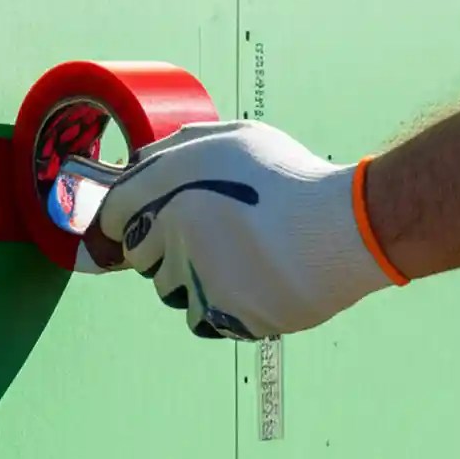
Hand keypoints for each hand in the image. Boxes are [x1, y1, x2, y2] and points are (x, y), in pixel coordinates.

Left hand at [90, 120, 397, 340]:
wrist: (347, 227)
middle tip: (209, 238)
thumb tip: (137, 163)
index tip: (141, 225)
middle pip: (140, 257)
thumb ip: (176, 148)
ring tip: (239, 260)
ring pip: (169, 290)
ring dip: (191, 280)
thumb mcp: (233, 139)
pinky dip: (219, 308)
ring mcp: (197, 277)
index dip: (125, 220)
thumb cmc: (291, 178)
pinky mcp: (222, 314)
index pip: (112, 216)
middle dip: (162, 250)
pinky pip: (201, 318)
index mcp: (170, 187)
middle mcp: (174, 233)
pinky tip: (251, 285)